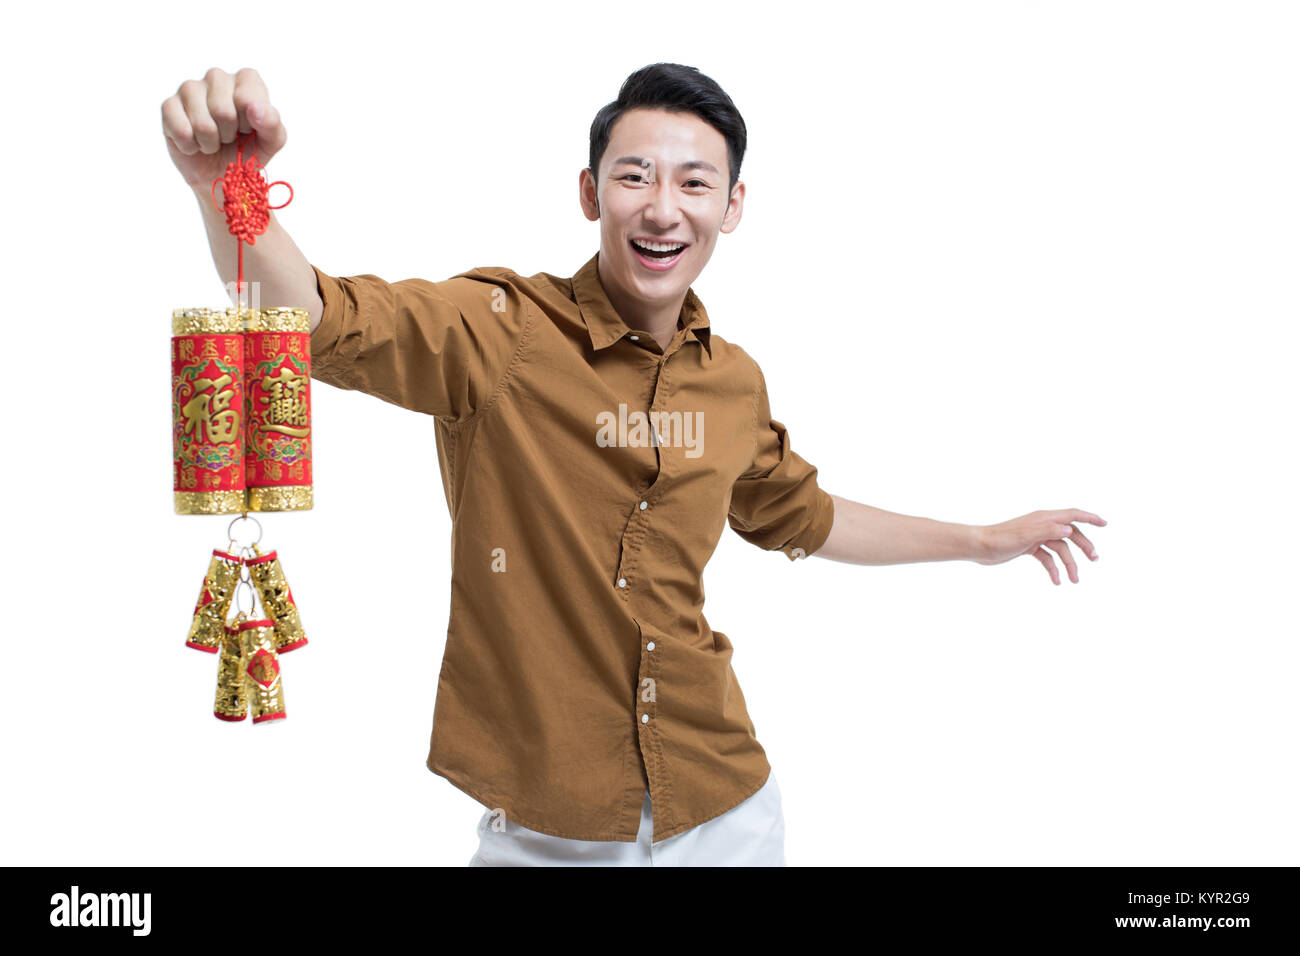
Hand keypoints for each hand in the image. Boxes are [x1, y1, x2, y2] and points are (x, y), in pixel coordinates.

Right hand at [161, 67, 286, 189]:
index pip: (247, 98)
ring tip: (214, 140)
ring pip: (202, 123)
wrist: (221, 174)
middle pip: (223, 111)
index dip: (249, 123)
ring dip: (210, 143)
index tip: (249, 128)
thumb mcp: (271, 141)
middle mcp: (217, 77)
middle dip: (229, 135)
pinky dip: (191, 147)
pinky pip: (181, 130)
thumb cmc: (248, 150)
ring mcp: (190, 88)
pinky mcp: (169, 105)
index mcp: (246, 80)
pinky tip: (194, 143)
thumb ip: (272, 123)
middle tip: (230, 137)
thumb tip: (255, 107)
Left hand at [974, 509, 1105, 584]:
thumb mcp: (1024, 536)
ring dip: (1069, 564)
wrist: (979, 547)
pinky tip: (1057, 581)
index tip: (1105, 523)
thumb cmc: (1000, 539)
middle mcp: (1042, 525)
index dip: (1090, 518)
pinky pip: (1047, 558)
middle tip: (1095, 559)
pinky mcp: (1029, 548)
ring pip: (1060, 549)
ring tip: (1074, 580)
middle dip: (1084, 546)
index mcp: (1043, 518)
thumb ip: (1047, 530)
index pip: (1072, 515)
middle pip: (1071, 534)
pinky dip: (1053, 568)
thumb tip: (1069, 529)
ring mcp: (1036, 536)